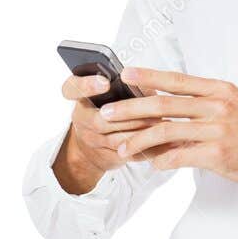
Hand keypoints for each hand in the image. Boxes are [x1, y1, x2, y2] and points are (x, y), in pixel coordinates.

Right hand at [52, 72, 178, 194]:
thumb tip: (146, 81)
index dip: (87, 85)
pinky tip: (165, 142)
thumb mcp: (113, 93)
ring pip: (116, 140)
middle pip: (99, 120)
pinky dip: (148, 148)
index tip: (106, 82)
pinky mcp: (107, 157)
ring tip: (162, 124)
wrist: (94, 147)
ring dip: (141, 132)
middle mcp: (81, 120)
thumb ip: (126, 86)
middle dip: (128, 115)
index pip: (72, 88)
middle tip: (152, 108)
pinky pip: (129, 154)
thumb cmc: (110, 109)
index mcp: (80, 98)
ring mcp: (93, 141)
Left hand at [97, 66, 237, 188]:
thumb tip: (170, 101)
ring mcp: (217, 128)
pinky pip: (179, 155)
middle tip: (107, 115)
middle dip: (129, 109)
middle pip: (163, 104)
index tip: (125, 75)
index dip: (148, 77)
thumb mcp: (232, 105)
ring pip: (165, 131)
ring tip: (123, 147)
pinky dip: (161, 160)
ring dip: (139, 140)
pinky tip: (152, 164)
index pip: (176, 80)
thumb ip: (203, 101)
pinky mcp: (217, 152)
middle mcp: (216, 105)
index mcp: (218, 90)